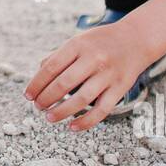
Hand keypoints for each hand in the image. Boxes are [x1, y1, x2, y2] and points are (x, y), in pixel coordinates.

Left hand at [24, 19, 152, 130]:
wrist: (136, 39)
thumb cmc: (101, 42)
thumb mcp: (78, 41)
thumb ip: (58, 56)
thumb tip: (38, 77)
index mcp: (78, 45)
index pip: (51, 67)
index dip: (37, 84)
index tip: (28, 95)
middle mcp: (93, 59)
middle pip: (64, 83)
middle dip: (46, 98)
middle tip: (38, 107)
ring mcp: (108, 74)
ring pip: (81, 99)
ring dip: (62, 111)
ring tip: (49, 117)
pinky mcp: (120, 88)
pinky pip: (102, 110)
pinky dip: (86, 121)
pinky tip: (72, 127)